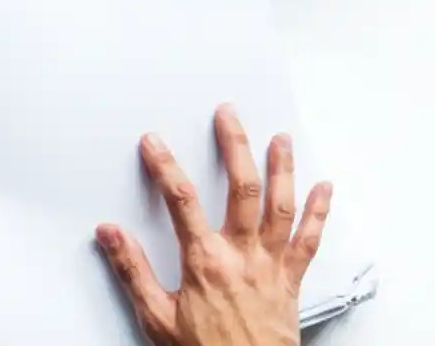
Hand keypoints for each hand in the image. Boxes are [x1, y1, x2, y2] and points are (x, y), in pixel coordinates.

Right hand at [96, 104, 332, 345]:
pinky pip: (309, 240)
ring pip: (281, 207)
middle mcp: (242, 257)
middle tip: (228, 116)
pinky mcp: (292, 280)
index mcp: (205, 263)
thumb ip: (133, 271)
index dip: (165, 166)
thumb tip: (110, 234)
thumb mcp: (157, 318)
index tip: (154, 143)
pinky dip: (319, 211)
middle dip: (234, 147)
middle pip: (242, 190)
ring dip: (282, 169)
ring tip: (280, 139)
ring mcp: (271, 266)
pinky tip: (324, 187)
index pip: (180, 201)